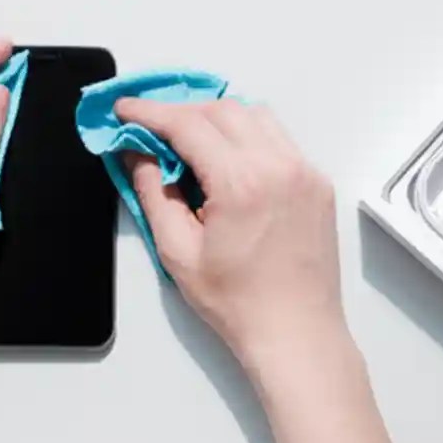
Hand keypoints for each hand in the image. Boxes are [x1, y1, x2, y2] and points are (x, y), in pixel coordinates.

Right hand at [116, 98, 347, 374]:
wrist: (296, 333)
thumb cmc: (239, 303)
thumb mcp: (178, 252)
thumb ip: (153, 194)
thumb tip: (137, 155)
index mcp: (242, 183)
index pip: (188, 124)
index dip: (150, 112)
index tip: (125, 109)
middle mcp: (279, 167)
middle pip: (222, 110)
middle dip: (182, 112)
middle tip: (151, 128)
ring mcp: (305, 172)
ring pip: (256, 117)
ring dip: (217, 119)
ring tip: (188, 143)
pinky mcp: (317, 184)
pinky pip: (279, 140)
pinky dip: (248, 137)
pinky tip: (228, 161)